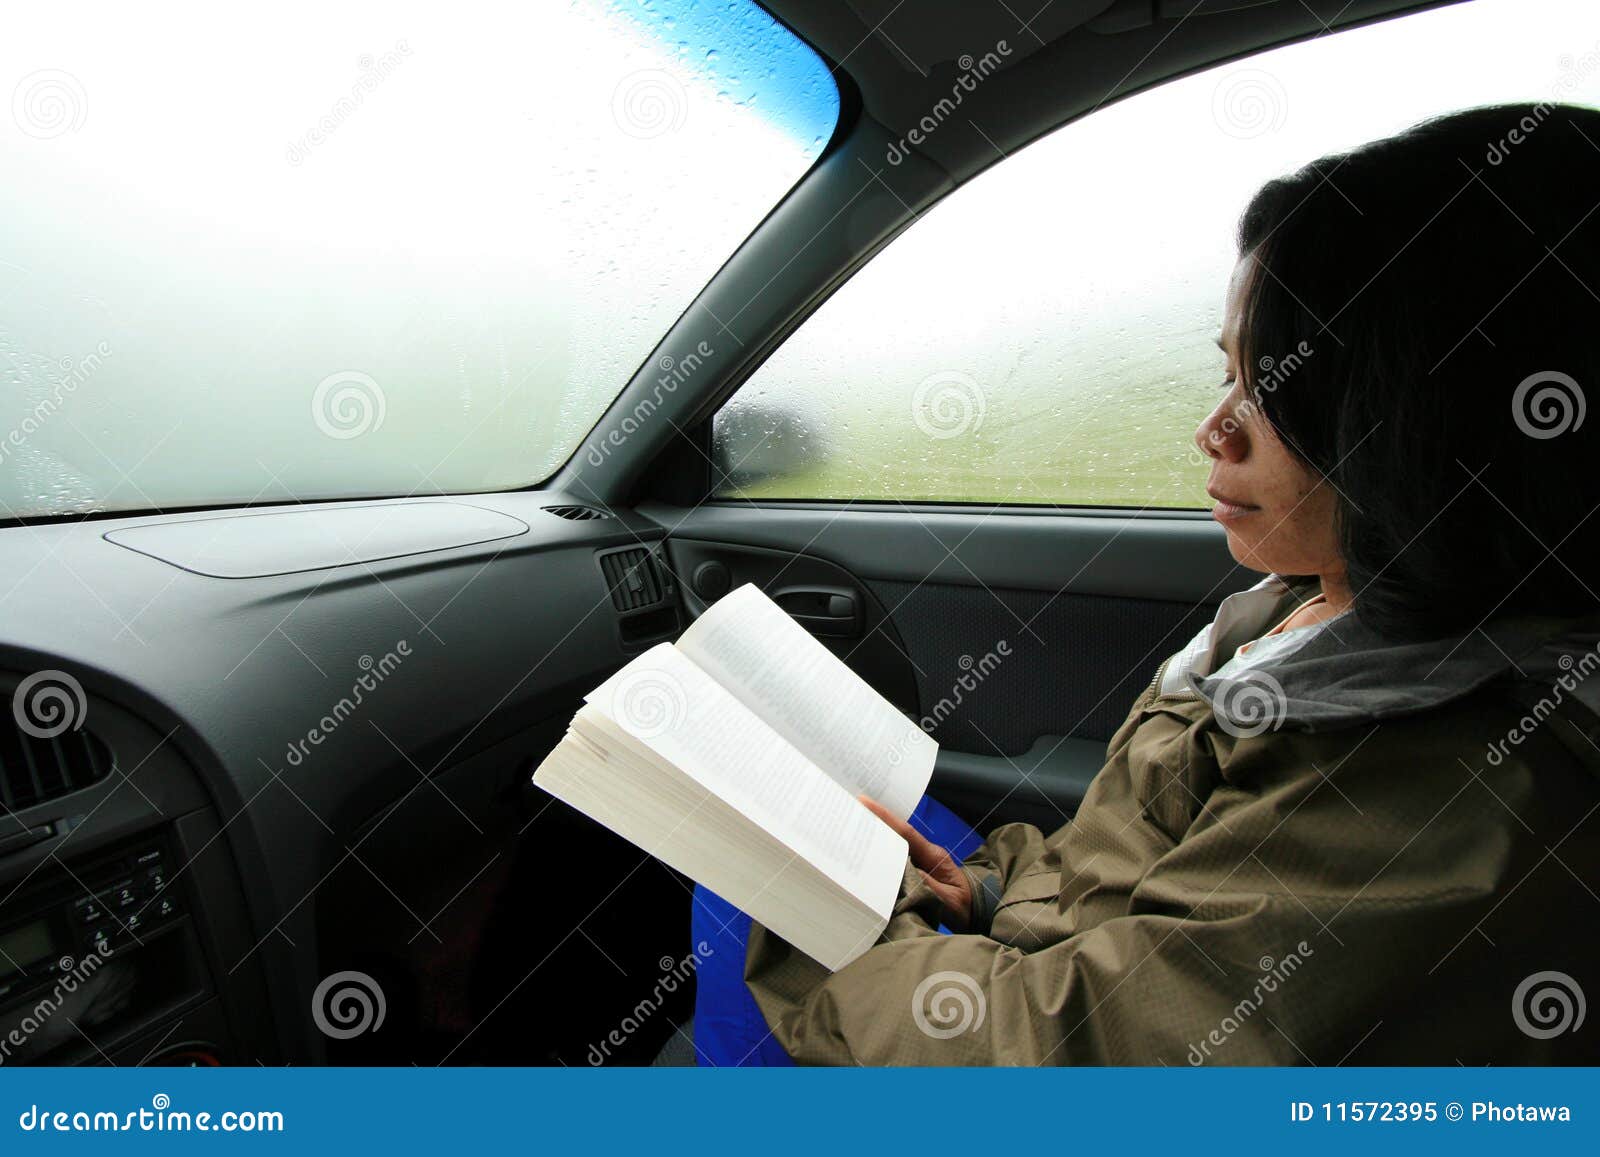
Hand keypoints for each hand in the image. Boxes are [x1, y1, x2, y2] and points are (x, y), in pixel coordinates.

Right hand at [858, 796, 972, 930]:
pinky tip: (867, 859)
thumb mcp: (947, 900)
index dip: (886, 818)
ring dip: (877, 840)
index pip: (907, 833)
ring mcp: (921, 862)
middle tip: (849, 813)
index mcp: (934, 856)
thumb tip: (902, 873)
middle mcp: (926, 854)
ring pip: (895, 847)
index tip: (865, 803)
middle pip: (897, 835)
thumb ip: (927, 887)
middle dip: (875, 823)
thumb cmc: (965, 908)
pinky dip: (882, 858)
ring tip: (851, 831)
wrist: (978, 915)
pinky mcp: (916, 873)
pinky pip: (896, 862)